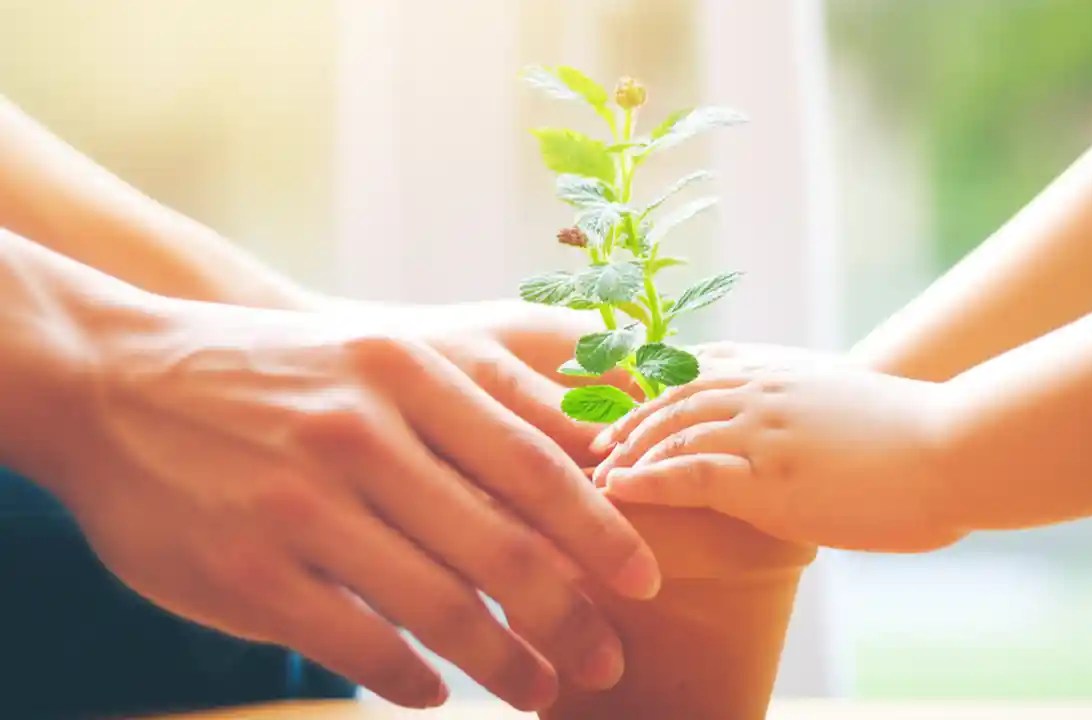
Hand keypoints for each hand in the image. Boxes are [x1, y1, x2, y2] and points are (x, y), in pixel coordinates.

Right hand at [46, 298, 658, 710]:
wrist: (118, 379)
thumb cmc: (280, 373)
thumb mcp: (379, 354)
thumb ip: (476, 403)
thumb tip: (589, 462)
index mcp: (406, 373)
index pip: (536, 464)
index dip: (602, 532)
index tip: (644, 584)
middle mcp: (360, 436)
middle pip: (503, 548)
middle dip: (571, 618)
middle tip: (607, 662)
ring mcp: (300, 508)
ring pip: (440, 608)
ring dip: (506, 665)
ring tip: (540, 692)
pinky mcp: (247, 573)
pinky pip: (360, 645)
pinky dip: (412, 680)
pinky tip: (434, 693)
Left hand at [592, 364, 965, 551]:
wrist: (955, 447)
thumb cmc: (915, 433)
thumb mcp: (849, 401)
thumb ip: (809, 404)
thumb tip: (800, 426)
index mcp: (780, 370)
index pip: (697, 366)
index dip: (652, 382)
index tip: (622, 396)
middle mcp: (761, 390)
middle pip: (672, 396)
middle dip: (627, 418)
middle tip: (593, 440)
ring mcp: (761, 430)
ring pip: (672, 432)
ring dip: (626, 451)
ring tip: (594, 472)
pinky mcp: (768, 475)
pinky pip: (689, 473)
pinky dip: (646, 480)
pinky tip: (618, 490)